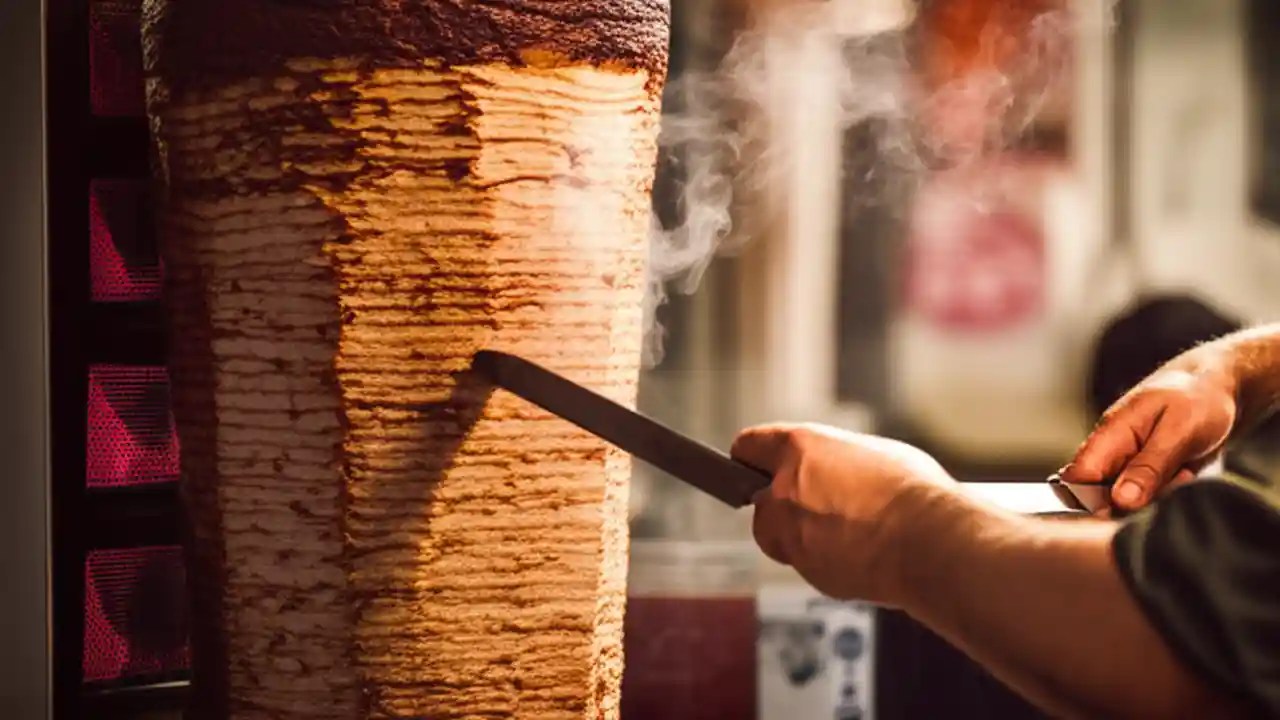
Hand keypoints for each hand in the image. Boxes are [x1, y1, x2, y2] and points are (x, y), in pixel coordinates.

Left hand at [731, 423, 955, 603]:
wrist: (932, 544)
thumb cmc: (913, 493)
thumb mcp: (873, 453)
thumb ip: (834, 461)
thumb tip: (830, 470)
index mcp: (799, 450)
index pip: (749, 447)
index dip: (754, 456)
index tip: (755, 464)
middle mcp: (784, 491)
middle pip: (760, 500)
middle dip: (782, 505)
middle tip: (820, 504)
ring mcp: (792, 536)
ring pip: (780, 537)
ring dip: (801, 536)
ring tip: (848, 531)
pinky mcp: (808, 572)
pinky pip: (808, 563)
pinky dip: (826, 561)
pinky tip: (860, 554)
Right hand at [1061, 356, 1237, 511]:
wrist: (1217, 389)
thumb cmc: (1196, 399)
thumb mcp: (1179, 431)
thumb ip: (1149, 466)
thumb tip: (1120, 500)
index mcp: (1110, 434)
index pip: (1077, 476)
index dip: (1091, 499)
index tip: (1125, 505)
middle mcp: (1113, 453)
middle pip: (1102, 495)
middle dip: (1137, 501)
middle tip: (1172, 479)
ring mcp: (1129, 466)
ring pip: (1129, 501)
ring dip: (1158, 497)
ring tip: (1183, 471)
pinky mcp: (1147, 476)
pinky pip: (1149, 498)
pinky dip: (1168, 494)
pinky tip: (1184, 475)